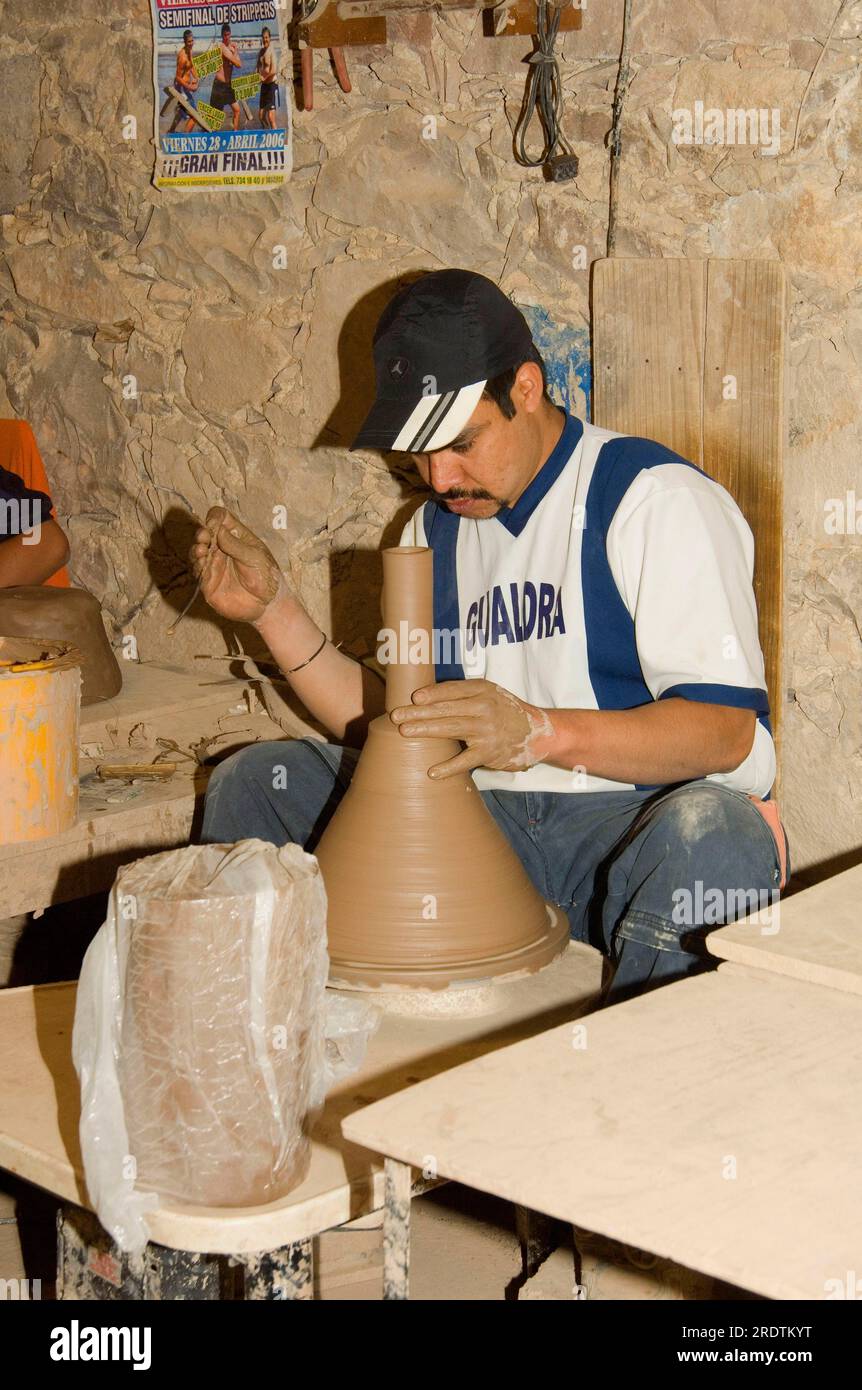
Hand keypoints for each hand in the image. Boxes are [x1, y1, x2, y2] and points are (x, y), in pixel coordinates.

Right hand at [190, 506, 288, 625]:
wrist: (267, 604)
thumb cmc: (266, 576)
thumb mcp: (254, 557)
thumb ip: (235, 545)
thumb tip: (218, 529)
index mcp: (235, 536)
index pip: (220, 518)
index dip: (214, 517)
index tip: (213, 524)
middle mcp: (221, 548)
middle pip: (204, 533)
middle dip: (201, 533)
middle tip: (204, 537)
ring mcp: (213, 564)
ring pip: (196, 551)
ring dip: (196, 549)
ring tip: (201, 550)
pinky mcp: (208, 581)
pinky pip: (196, 571)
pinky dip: (196, 566)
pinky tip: (202, 564)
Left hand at [390, 679, 555, 779]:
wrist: (536, 732)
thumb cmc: (505, 711)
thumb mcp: (489, 694)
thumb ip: (463, 694)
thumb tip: (423, 697)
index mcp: (482, 690)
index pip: (453, 690)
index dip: (432, 694)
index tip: (413, 697)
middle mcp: (484, 707)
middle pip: (446, 709)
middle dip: (419, 712)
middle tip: (396, 716)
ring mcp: (487, 730)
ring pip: (451, 729)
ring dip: (426, 730)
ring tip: (405, 733)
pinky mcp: (490, 752)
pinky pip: (465, 760)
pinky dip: (448, 767)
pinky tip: (432, 772)